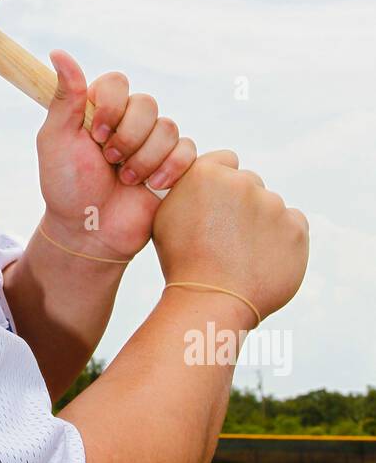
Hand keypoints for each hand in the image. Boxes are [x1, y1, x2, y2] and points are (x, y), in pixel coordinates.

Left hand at [36, 49, 196, 262]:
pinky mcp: (172, 165)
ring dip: (144, 159)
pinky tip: (152, 186)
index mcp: (99, 109)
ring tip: (126, 180)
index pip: (118, 82)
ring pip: (168, 128)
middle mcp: (127, 121)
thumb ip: (65, 96)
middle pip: (147, 104)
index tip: (95, 135)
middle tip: (109, 162)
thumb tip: (58, 51)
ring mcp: (152, 143)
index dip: (112, 107)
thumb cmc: (66, 187)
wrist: (90, 233)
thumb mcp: (56, 140)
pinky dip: (170, 168)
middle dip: (127, 138)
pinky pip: (187, 150)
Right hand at [152, 150, 309, 322]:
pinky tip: (262, 259)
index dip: (221, 184)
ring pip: (270, 206)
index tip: (217, 205)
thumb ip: (186, 187)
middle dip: (241, 203)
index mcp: (207, 173)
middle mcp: (242, 182)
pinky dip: (283, 239)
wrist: (211, 301)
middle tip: (227, 236)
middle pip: (249, 183)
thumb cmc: (183, 262)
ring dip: (261, 222)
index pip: (225, 161)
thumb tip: (200, 177)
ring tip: (242, 255)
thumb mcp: (166, 216)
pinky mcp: (296, 227)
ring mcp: (272, 204)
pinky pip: (293, 225)